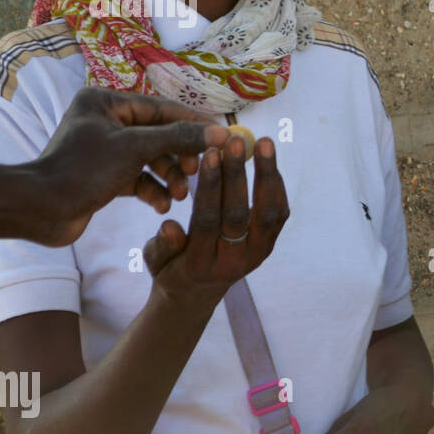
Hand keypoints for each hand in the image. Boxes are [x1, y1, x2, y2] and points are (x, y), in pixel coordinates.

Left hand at [32, 86, 228, 245]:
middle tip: (197, 170)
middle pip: (159, 134)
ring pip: (152, 158)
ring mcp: (106, 149)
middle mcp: (105, 121)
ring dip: (169, 176)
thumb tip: (220, 132)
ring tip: (180, 193)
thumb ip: (179, 138)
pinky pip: (140, 177)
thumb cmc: (84, 169)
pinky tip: (162, 204)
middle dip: (179, 156)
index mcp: (106, 102)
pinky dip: (153, 190)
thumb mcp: (136, 148)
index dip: (193, 123)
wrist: (42, 209)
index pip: (162, 108)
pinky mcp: (106, 175)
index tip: (222, 136)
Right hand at [141, 135, 288, 303]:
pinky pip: (278, 214)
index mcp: (200, 264)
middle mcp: (234, 261)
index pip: (207, 220)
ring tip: (265, 142)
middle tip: (237, 142)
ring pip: (268, 214)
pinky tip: (270, 158)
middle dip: (238, 175)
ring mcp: (256, 254)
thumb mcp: (156, 260)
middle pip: (238, 214)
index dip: (210, 187)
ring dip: (267, 175)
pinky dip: (276, 185)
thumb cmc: (171, 268)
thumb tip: (170, 226)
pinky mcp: (269, 246)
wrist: (199, 292)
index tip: (209, 154)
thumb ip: (162, 245)